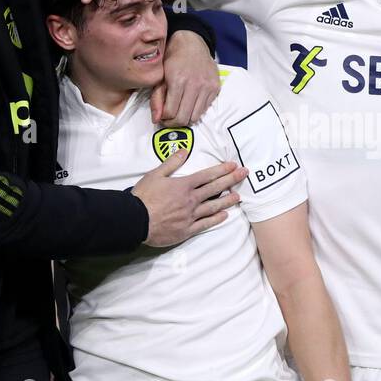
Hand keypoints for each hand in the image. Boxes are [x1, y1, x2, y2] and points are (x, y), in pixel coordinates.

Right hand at [131, 151, 245, 246]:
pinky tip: (225, 215)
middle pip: (215, 188)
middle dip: (231, 180)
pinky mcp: (187, 230)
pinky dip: (216, 219)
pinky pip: (205, 224)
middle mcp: (190, 200)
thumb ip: (171, 163)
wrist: (135, 220)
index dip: (222, 170)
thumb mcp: (155, 175)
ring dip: (227, 200)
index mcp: (183, 185)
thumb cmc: (143, 197)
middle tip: (244, 174)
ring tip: (238, 197)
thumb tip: (184, 150)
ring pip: (213, 207)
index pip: (207, 176)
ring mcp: (190, 215)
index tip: (233, 165)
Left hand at [151, 32, 219, 125]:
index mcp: (178, 80)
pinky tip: (189, 103)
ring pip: (195, 117)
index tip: (161, 117)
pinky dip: (195, 111)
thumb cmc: (173, 58)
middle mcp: (195, 84)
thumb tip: (156, 119)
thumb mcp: (159, 76)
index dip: (164, 119)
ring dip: (185, 118)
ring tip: (179, 112)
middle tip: (169, 119)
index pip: (171, 112)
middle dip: (173, 123)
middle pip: (183, 118)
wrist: (192, 43)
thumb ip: (157, 98)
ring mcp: (207, 86)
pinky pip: (205, 109)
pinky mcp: (215, 88)